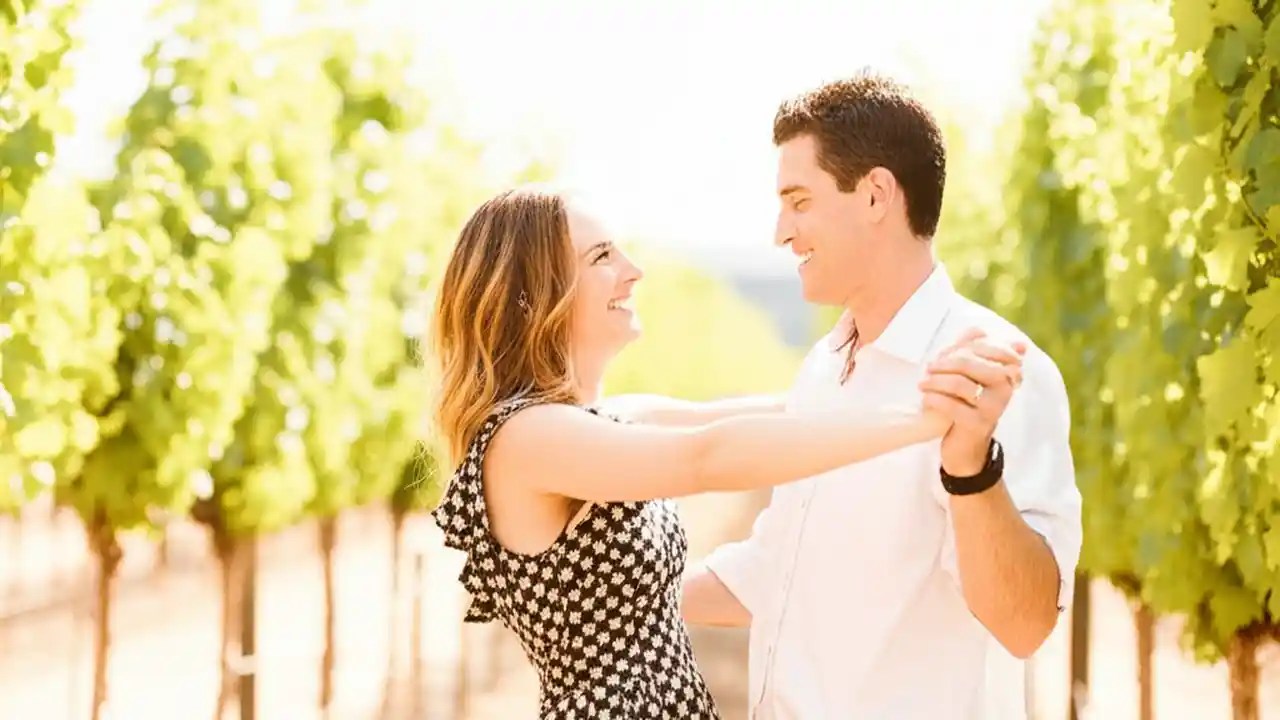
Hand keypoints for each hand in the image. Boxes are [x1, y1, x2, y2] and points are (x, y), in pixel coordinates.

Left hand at [918, 328, 1025, 475]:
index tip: (943, 354)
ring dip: (935, 381)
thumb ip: (974, 351)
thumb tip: (980, 329)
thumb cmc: (968, 405)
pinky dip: (934, 400)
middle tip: (929, 367)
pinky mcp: (978, 425)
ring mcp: (993, 408)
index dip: (961, 347)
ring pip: (960, 384)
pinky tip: (925, 399)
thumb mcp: (972, 377)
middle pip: (971, 363)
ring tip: (922, 383)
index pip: (985, 348)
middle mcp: (1005, 389)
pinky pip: (952, 406)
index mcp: (1006, 372)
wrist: (967, 447)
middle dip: (945, 363)